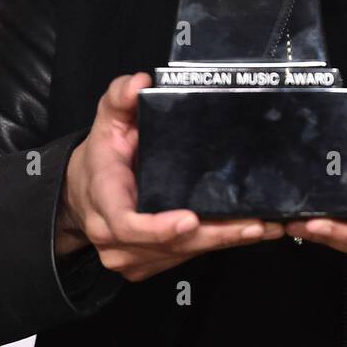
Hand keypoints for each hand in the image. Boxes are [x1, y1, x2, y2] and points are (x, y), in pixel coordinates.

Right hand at [56, 72, 283, 278]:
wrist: (82, 193)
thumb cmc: (102, 157)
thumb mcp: (107, 120)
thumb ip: (121, 97)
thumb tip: (139, 83)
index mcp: (104, 198)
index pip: (127, 222)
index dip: (158, 227)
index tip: (190, 220)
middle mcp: (113, 236)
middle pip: (167, 244)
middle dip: (213, 235)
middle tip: (254, 224)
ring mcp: (129, 255)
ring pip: (181, 254)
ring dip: (223, 243)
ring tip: (265, 228)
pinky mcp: (146, 264)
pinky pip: (183, 257)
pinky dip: (216, 246)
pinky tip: (248, 233)